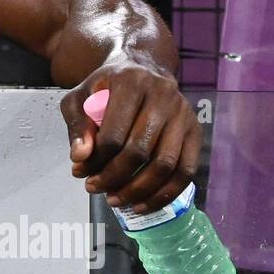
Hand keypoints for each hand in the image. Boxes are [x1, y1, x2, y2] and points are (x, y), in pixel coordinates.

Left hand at [60, 58, 202, 213]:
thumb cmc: (105, 88)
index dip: (96, 160)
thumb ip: (77, 126)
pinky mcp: (196, 130)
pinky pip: (186, 171)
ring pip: (165, 165)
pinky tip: (141, 204)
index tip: (80, 173)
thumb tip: (79, 158)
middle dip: (114, 177)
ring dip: (138, 191)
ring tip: (115, 200)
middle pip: (140, 151)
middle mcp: (163, 95)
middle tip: (94, 188)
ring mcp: (184, 114)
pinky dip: (164, 194)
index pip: (113, 132)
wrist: (142, 69)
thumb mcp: (79, 98)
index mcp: (130, 82)